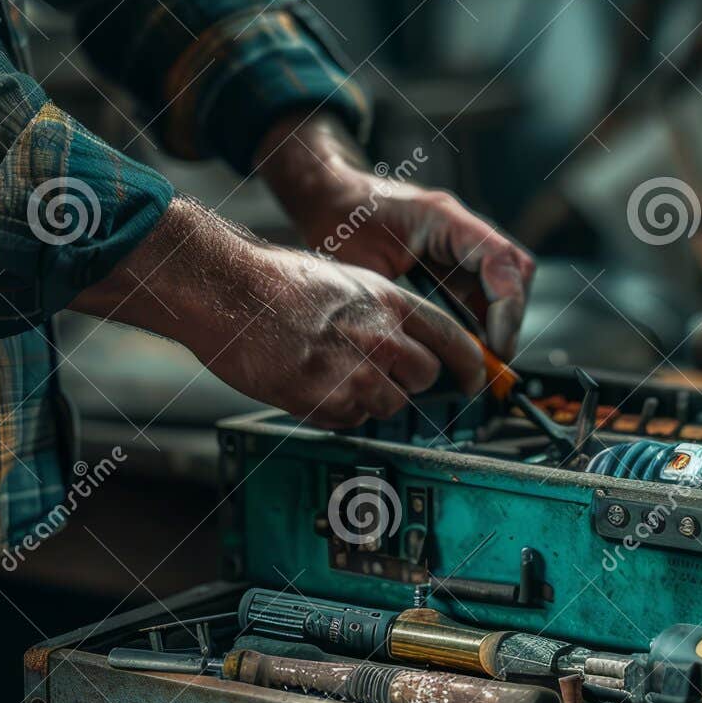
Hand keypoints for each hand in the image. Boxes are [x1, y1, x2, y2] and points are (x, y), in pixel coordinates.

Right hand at [71, 197, 486, 427]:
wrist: (227, 292)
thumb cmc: (275, 283)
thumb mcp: (346, 282)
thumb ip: (383, 313)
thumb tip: (410, 345)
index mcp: (389, 301)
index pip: (453, 340)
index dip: (469, 365)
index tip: (474, 379)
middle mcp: (380, 336)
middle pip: (424, 378)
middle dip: (408, 381)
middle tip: (380, 373)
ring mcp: (354, 371)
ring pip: (389, 405)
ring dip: (369, 398)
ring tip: (332, 373)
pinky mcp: (325, 400)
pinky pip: (350, 420)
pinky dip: (336, 411)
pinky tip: (311, 384)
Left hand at [255, 115, 534, 358]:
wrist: (327, 194)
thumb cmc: (339, 221)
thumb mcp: (366, 267)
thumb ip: (403, 302)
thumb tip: (433, 347)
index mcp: (445, 218)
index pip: (501, 260)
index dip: (507, 307)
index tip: (496, 345)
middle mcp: (460, 225)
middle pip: (515, 269)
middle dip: (510, 316)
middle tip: (493, 357)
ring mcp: (459, 237)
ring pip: (504, 278)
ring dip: (498, 316)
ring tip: (480, 354)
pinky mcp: (451, 251)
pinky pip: (480, 282)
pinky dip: (480, 312)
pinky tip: (463, 339)